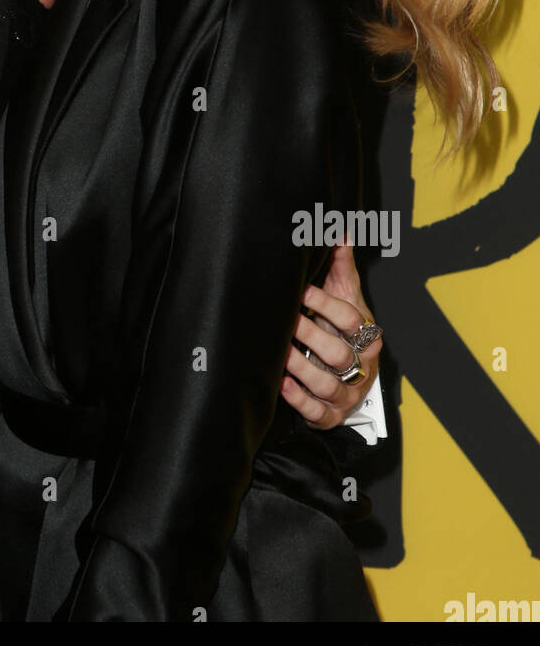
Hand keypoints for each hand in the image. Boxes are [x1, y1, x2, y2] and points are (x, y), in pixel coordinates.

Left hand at [280, 242, 382, 429]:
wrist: (348, 374)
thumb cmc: (342, 329)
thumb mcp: (344, 296)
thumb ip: (340, 266)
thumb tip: (339, 230)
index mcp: (367, 335)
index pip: (351, 319)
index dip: (326, 304)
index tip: (301, 291)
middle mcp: (362, 366)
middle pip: (339, 353)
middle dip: (310, 336)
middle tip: (286, 322)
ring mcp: (347, 393)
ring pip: (328, 385)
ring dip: (302, 369)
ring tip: (279, 353)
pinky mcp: (331, 415)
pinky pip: (318, 412)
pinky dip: (300, 400)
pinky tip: (282, 385)